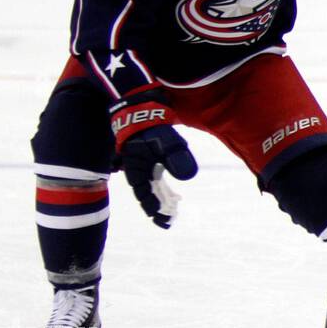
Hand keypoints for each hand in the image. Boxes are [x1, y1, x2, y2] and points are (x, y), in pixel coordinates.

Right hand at [110, 91, 198, 227]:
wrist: (142, 105)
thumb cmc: (151, 124)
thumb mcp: (165, 140)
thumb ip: (176, 157)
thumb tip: (189, 177)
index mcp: (137, 168)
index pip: (144, 194)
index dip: (153, 207)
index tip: (163, 220)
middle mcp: (138, 168)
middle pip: (148, 193)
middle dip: (157, 208)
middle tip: (169, 222)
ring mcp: (144, 163)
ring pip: (152, 186)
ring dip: (161, 199)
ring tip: (173, 212)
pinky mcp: (151, 157)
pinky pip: (156, 178)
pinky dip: (164, 188)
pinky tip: (175, 196)